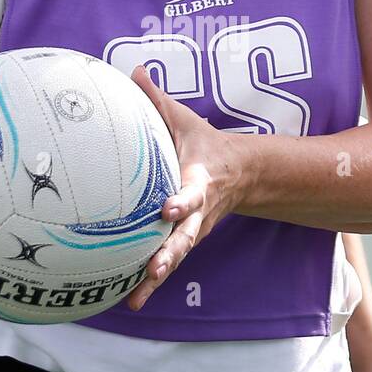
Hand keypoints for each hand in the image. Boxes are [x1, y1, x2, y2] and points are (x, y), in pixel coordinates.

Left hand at [126, 63, 246, 310]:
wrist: (241, 173)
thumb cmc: (203, 144)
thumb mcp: (184, 119)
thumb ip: (157, 99)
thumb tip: (133, 69)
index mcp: (198, 181)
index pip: (190, 193)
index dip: (181, 201)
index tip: (168, 209)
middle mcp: (198, 212)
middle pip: (186, 237)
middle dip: (171, 252)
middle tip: (155, 267)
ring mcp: (193, 230)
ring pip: (177, 256)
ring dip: (160, 276)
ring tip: (139, 294)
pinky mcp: (185, 241)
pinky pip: (169, 264)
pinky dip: (152, 285)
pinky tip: (131, 302)